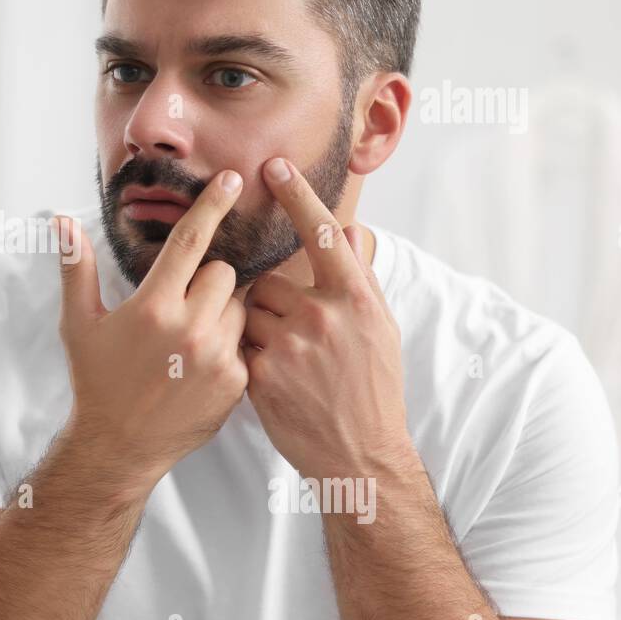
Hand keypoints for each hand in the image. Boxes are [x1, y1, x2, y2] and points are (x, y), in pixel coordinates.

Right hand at [56, 170, 248, 489]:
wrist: (119, 446)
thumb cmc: (96, 381)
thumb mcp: (80, 324)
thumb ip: (77, 269)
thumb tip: (62, 221)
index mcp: (152, 306)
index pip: (191, 241)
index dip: (212, 205)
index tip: (232, 179)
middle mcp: (189, 327)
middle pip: (223, 273)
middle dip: (206, 281)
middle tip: (182, 305)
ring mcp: (216, 356)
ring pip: (239, 307)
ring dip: (221, 312)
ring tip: (190, 339)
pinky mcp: (235, 382)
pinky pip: (245, 343)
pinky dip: (228, 346)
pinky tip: (200, 365)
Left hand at [242, 157, 410, 481]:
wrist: (359, 454)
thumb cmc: (373, 388)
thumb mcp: (380, 329)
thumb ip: (359, 277)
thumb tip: (347, 230)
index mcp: (356, 298)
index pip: (320, 233)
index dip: (296, 196)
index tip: (275, 165)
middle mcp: (323, 315)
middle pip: (268, 282)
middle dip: (271, 305)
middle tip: (295, 339)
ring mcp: (290, 345)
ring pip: (249, 312)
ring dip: (257, 331)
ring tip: (288, 363)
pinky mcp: (261, 374)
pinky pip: (239, 345)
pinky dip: (249, 357)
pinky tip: (276, 381)